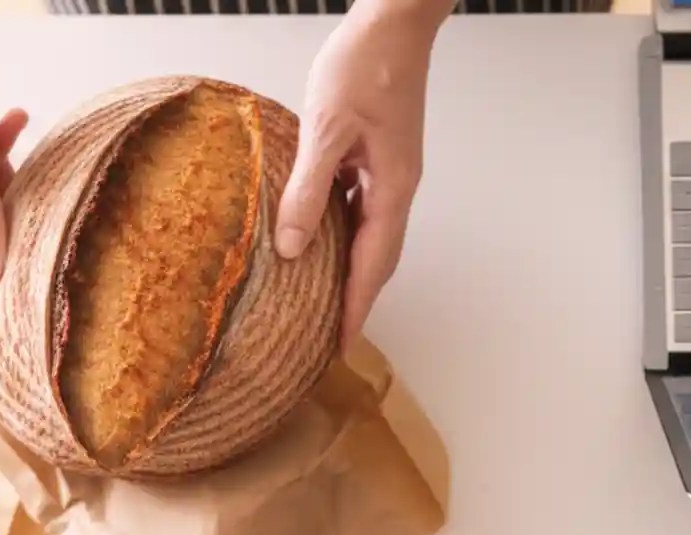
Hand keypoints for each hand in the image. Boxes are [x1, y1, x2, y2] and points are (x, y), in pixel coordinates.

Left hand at [275, 0, 451, 351]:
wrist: (395, 23)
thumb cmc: (365, 66)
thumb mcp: (326, 128)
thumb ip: (309, 189)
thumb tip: (293, 247)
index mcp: (392, 188)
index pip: (374, 265)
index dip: (358, 308)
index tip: (342, 347)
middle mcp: (398, 187)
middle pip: (380, 259)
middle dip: (359, 300)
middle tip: (334, 338)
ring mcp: (391, 172)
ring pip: (372, 235)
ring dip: (353, 271)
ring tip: (327, 301)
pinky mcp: (380, 156)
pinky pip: (363, 208)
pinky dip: (345, 235)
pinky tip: (320, 238)